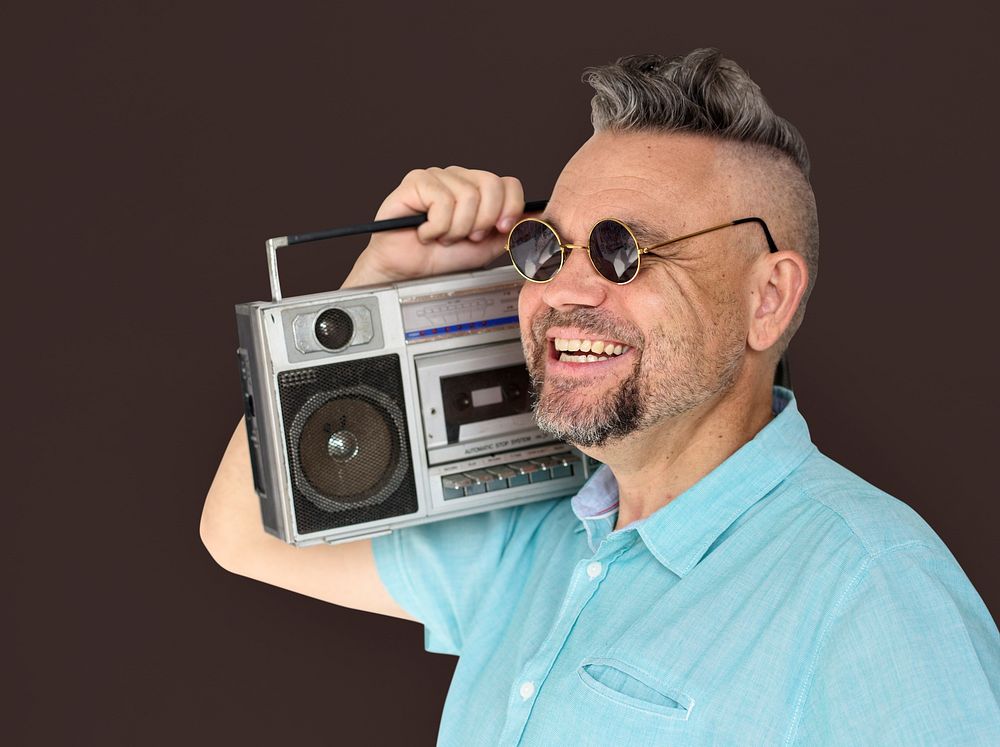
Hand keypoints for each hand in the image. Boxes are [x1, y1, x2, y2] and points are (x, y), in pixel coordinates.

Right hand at [342, 167, 526, 287]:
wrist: (410, 274)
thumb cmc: (443, 260)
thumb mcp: (489, 248)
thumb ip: (513, 231)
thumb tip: (539, 219)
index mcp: (479, 190)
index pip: (509, 183)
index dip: (510, 208)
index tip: (500, 230)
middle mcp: (460, 178)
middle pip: (492, 186)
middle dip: (483, 221)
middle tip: (467, 237)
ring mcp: (438, 177)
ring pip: (467, 196)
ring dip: (456, 229)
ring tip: (442, 237)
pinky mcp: (416, 181)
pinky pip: (442, 200)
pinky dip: (436, 226)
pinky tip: (426, 232)